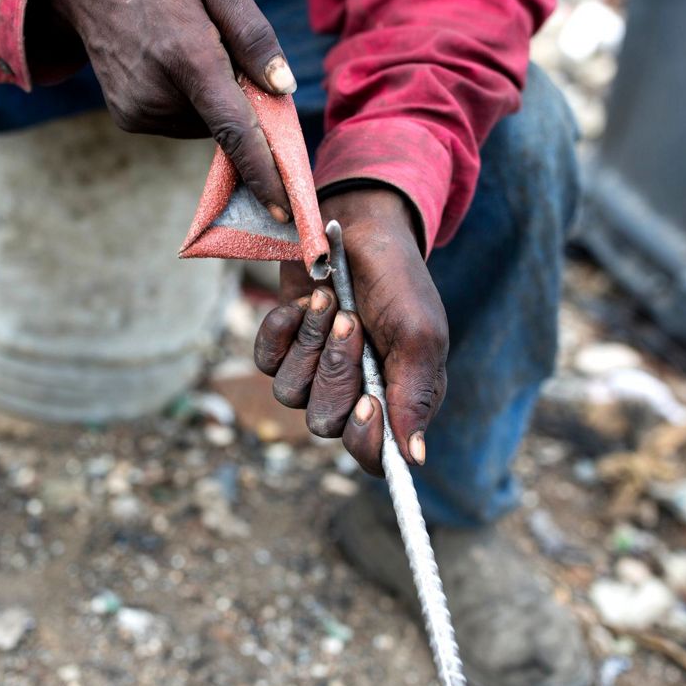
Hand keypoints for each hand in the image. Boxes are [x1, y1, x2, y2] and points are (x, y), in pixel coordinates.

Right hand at [33, 0, 296, 221]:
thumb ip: (255, 35)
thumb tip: (283, 88)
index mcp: (187, 56)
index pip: (234, 129)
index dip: (263, 173)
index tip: (284, 210)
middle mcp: (159, 94)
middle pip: (227, 123)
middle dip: (243, 102)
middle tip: (225, 52)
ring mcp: (139, 111)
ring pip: (205, 125)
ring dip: (214, 100)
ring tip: (187, 49)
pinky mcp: (129, 119)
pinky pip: (182, 122)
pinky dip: (191, 101)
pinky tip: (170, 63)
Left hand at [254, 188, 448, 475]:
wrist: (358, 227)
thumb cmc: (398, 280)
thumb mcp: (419, 332)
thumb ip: (415, 394)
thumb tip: (416, 459)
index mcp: (396, 399)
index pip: (375, 456)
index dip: (366, 442)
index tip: (366, 403)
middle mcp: (353, 394)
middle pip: (325, 422)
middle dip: (336, 368)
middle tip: (352, 321)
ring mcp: (315, 373)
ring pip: (292, 394)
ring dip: (311, 342)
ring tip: (330, 302)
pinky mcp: (282, 349)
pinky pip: (266, 362)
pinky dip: (283, 328)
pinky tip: (304, 302)